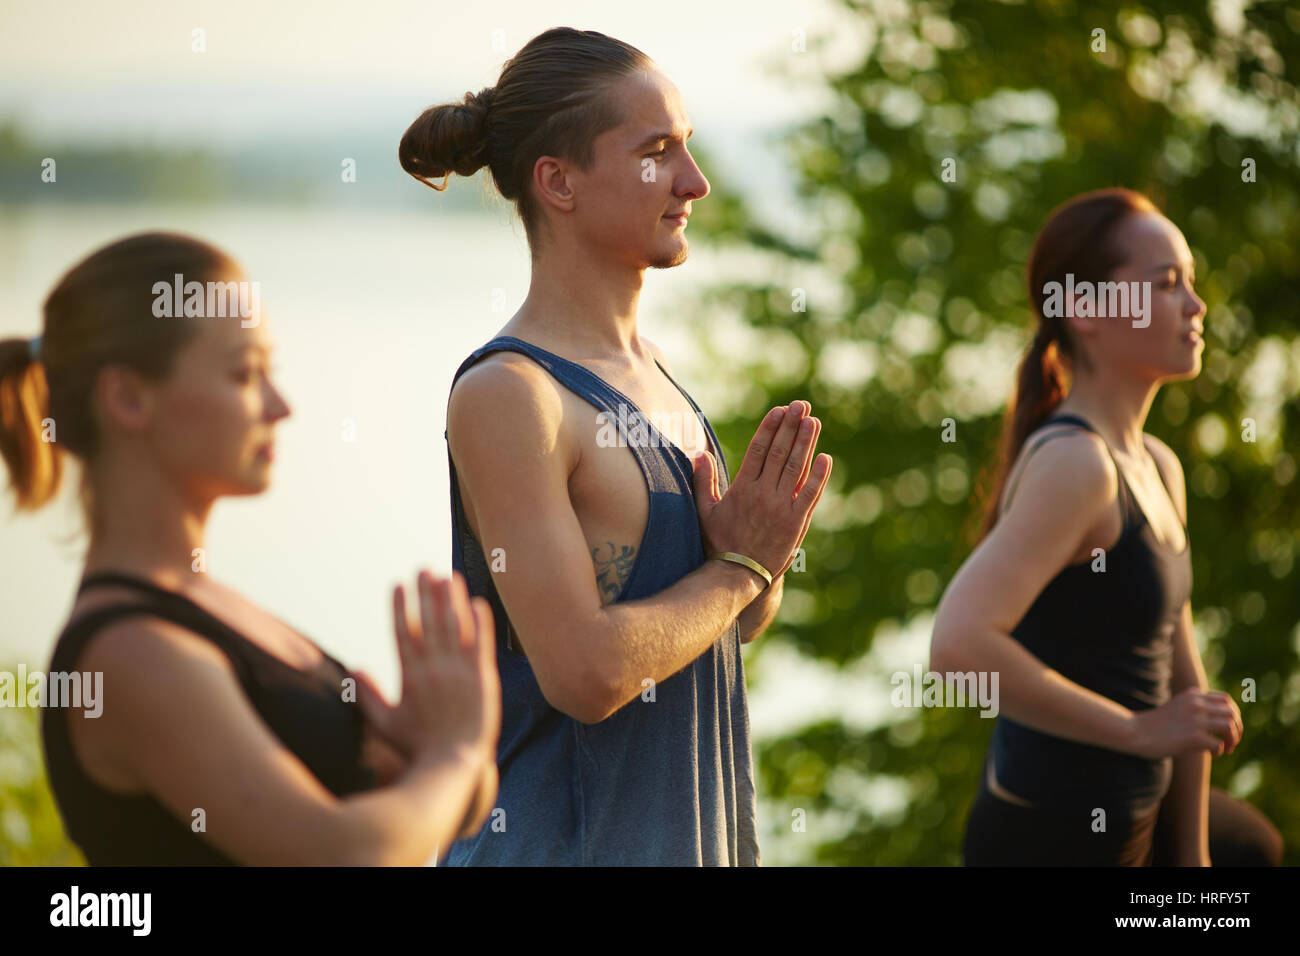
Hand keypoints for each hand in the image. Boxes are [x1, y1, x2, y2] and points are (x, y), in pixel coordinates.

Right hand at [357, 570, 500, 768]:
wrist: (454, 763)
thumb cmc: (418, 747)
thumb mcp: (385, 723)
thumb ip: (368, 696)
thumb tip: (353, 669)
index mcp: (410, 676)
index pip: (402, 633)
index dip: (400, 607)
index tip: (397, 584)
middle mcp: (434, 669)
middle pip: (428, 622)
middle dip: (425, 594)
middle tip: (423, 569)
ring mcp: (459, 672)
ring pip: (454, 627)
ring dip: (450, 600)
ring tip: (447, 576)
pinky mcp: (483, 678)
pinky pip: (481, 644)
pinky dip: (480, 622)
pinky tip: (478, 603)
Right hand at [691, 401, 831, 579]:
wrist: (737, 576)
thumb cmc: (719, 542)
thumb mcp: (705, 511)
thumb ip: (703, 481)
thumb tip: (699, 453)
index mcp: (742, 489)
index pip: (758, 451)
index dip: (770, 428)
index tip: (779, 410)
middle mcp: (763, 495)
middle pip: (779, 453)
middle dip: (791, 427)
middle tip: (801, 406)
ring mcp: (781, 509)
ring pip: (796, 469)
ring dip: (806, 443)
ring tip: (813, 421)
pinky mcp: (796, 523)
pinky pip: (810, 495)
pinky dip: (819, 476)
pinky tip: (826, 457)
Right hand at [1128, 688, 1242, 759]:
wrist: (1134, 731)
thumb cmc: (1153, 724)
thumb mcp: (1175, 707)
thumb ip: (1193, 708)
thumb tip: (1216, 722)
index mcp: (1192, 695)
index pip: (1226, 700)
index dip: (1233, 714)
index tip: (1228, 727)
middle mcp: (1196, 704)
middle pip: (1232, 713)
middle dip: (1237, 728)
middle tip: (1231, 741)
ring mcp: (1195, 719)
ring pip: (1230, 726)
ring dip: (1233, 740)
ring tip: (1226, 749)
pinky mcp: (1194, 736)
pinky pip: (1218, 744)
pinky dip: (1219, 751)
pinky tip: (1211, 754)